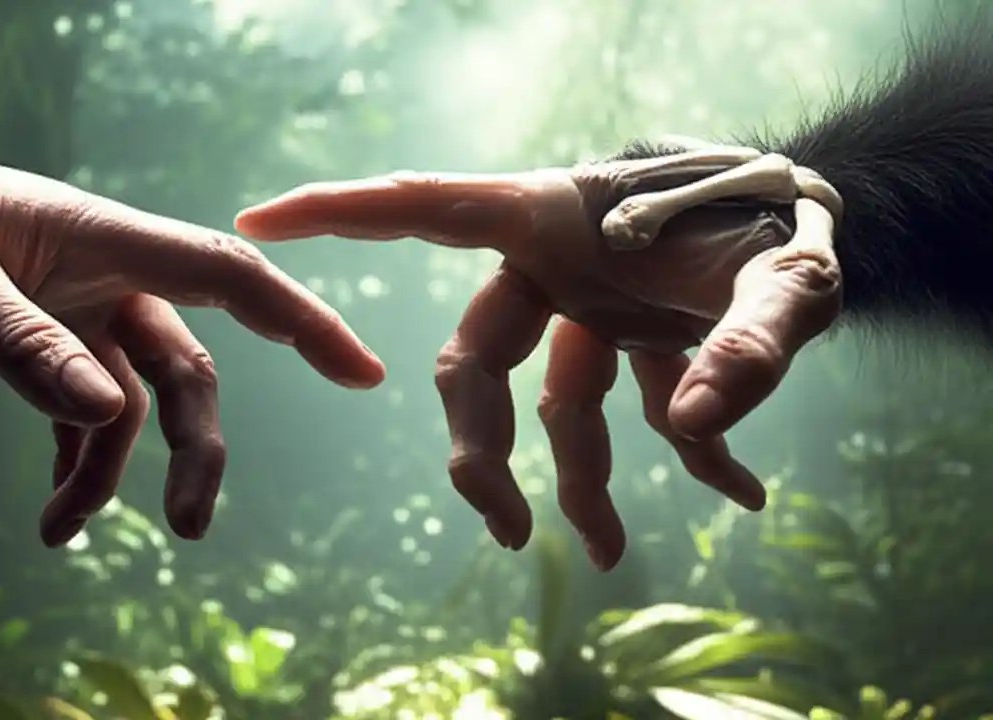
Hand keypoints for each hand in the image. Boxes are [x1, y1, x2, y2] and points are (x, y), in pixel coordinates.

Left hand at [0, 130, 383, 546]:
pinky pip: (80, 419)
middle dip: (193, 450)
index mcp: (98, 234)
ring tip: (60, 531)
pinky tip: (51, 515)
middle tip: (188, 530)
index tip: (361, 373)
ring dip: (111, 474)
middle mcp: (103, 276)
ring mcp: (76, 316)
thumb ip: (18, 343)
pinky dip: (72, 467)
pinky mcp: (43, 349)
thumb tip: (99, 412)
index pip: (224, 276)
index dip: (301, 321)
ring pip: (133, 406)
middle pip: (185, 369)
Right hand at [234, 146, 842, 568]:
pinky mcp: (627, 338)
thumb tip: (697, 438)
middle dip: (480, 453)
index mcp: (557, 216)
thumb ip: (747, 350)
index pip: (427, 208)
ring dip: (581, 485)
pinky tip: (737, 495)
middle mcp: (554, 262)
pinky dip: (683, 459)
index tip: (258, 220)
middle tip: (508, 533)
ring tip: (615, 553)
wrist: (831, 223)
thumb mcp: (789, 281)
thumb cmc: (795, 229)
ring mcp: (585, 304)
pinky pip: (630, 413)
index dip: (339, 214)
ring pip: (546, 406)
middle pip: (474, 361)